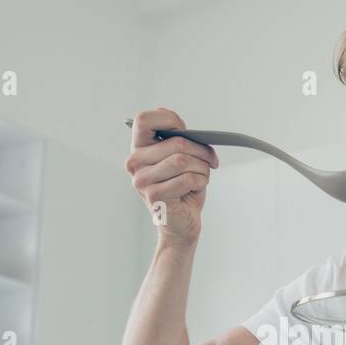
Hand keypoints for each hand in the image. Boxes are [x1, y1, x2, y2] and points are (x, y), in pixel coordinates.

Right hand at [125, 107, 218, 244]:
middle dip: (201, 150)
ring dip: (202, 167)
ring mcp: (142, 180)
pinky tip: (196, 188)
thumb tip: (193, 134)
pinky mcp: (154, 196)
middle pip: (175, 142)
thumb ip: (180, 141)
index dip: (168, 119)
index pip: (144, 120)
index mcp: (139, 149)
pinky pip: (186, 179)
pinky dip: (200, 181)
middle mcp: (135, 163)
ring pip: (182, 160)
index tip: (184, 130)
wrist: (182, 225)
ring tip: (202, 176)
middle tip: (211, 160)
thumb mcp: (181, 159)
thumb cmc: (184, 189)